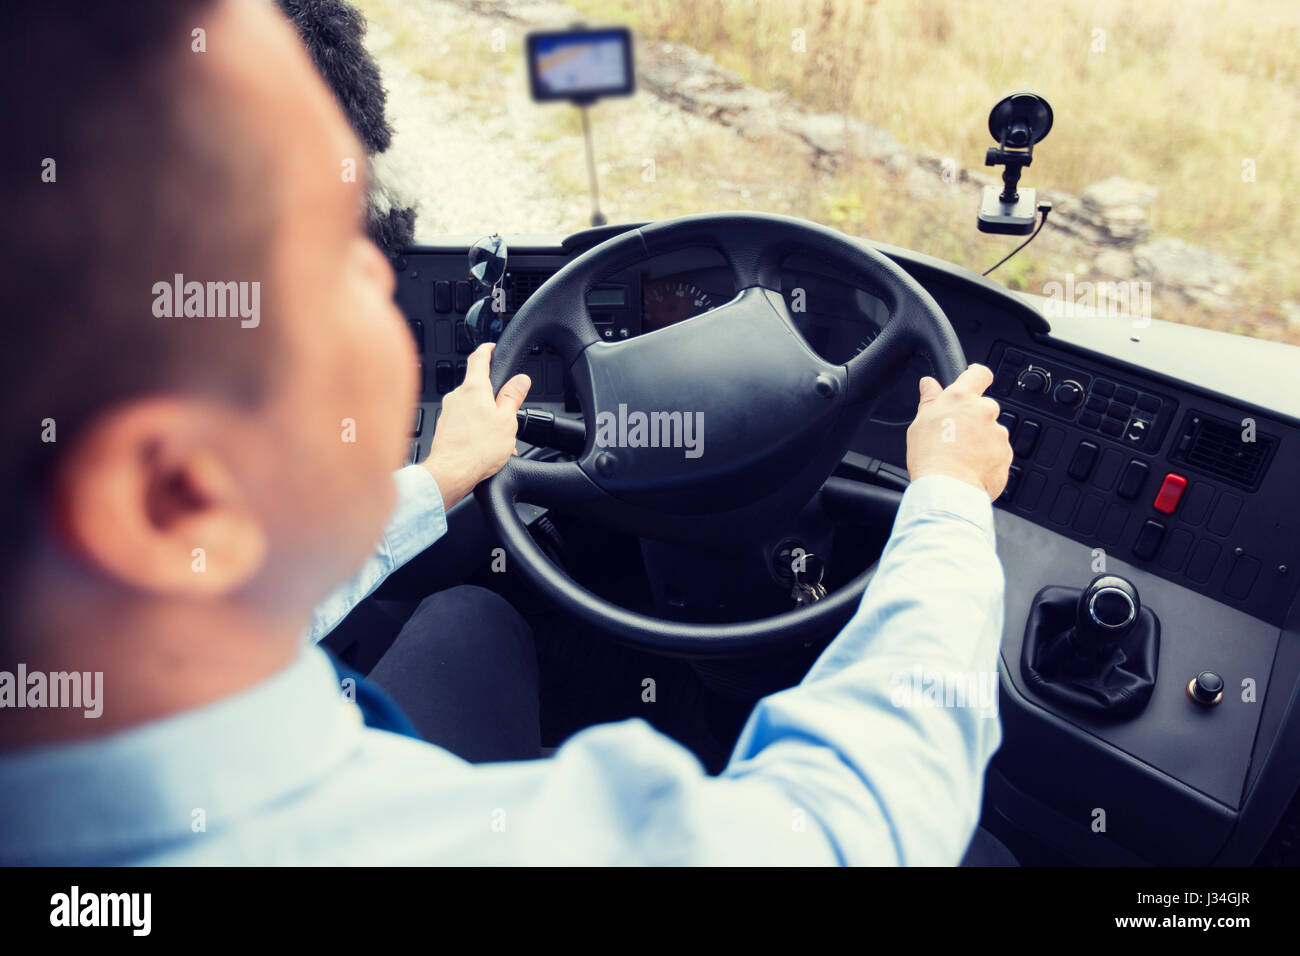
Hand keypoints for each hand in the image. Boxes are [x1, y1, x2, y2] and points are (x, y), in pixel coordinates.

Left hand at [422, 343, 530, 507]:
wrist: (451, 473)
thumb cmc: (476, 449)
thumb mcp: (506, 421)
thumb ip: (513, 397)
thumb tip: (521, 380)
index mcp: (473, 389)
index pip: (479, 358)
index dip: (487, 349)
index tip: (492, 347)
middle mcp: (456, 396)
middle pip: (476, 386)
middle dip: (491, 394)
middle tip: (506, 407)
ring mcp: (447, 413)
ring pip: (470, 407)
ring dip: (485, 417)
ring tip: (498, 437)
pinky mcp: (444, 429)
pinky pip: (463, 423)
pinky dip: (475, 430)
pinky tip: (485, 447)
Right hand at [905, 364, 1012, 500]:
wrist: (947, 488)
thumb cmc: (931, 455)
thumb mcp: (921, 422)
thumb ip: (929, 400)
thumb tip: (929, 384)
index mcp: (962, 398)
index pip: (979, 373)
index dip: (976, 376)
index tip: (972, 380)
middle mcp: (985, 411)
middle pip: (984, 407)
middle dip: (973, 418)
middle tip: (955, 434)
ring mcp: (998, 433)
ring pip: (991, 432)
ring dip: (980, 440)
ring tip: (961, 456)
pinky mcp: (1006, 455)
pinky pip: (997, 452)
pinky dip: (987, 458)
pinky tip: (969, 468)